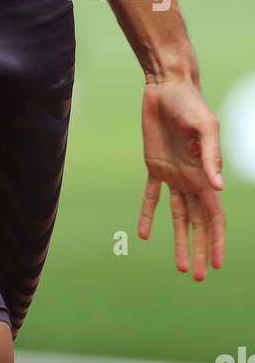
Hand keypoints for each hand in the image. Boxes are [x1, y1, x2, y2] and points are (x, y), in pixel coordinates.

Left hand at [139, 78, 224, 279]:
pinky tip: (144, 234)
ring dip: (178, 240)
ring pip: (177, 216)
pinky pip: (151, 195)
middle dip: (198, 249)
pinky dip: (148, 214)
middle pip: (197, 223)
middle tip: (199, 276)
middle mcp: (192, 179)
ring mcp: (173, 174)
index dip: (216, 240)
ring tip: (180, 266)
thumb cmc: (190, 104)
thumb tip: (219, 188)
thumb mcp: (205, 127)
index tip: (216, 264)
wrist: (167, 86)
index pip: (214, 216)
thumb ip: (211, 156)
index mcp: (206, 174)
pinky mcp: (154, 165)